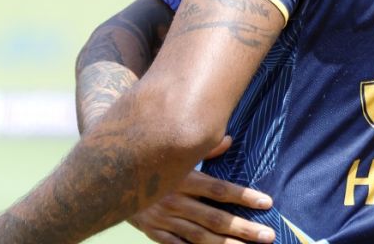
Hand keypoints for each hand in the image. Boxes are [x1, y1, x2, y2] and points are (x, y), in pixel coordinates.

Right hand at [127, 136, 276, 243]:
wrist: (105, 175)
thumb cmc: (147, 157)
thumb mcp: (171, 149)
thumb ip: (201, 147)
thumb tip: (227, 139)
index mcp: (181, 178)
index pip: (219, 189)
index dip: (244, 196)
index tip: (267, 202)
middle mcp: (173, 201)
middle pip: (215, 218)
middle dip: (244, 228)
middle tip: (269, 235)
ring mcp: (163, 220)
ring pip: (200, 237)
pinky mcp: (154, 231)